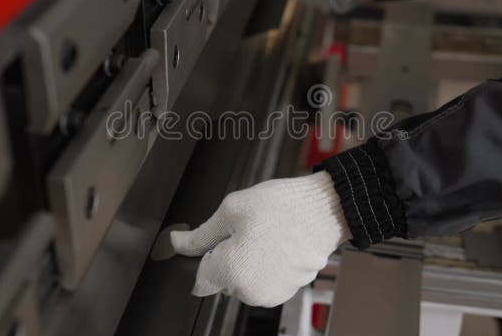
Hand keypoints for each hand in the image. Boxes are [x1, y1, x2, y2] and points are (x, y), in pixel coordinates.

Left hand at [170, 171, 350, 306]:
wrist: (324, 210)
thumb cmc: (282, 207)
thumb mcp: (231, 210)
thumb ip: (200, 234)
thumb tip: (177, 243)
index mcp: (230, 273)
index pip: (200, 280)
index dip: (205, 257)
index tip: (216, 241)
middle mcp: (250, 292)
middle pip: (223, 280)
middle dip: (227, 257)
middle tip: (245, 229)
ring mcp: (272, 294)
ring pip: (245, 280)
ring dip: (248, 262)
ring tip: (265, 235)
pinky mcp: (290, 290)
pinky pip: (266, 280)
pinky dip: (267, 265)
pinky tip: (278, 242)